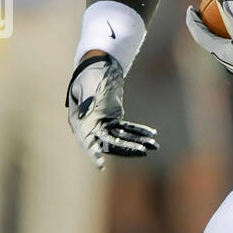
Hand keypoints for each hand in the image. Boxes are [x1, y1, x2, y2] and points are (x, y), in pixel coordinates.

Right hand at [65, 53, 157, 169]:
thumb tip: (85, 113)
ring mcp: (102, 124)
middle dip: (126, 148)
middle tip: (142, 151)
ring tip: (153, 146)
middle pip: (109, 143)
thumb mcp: (86, 86)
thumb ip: (86, 100)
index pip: (86, 141)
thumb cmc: (89, 75)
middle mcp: (90, 127)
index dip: (93, 153)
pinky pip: (127, 129)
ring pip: (120, 138)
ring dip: (136, 142)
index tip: (101, 166)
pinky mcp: (113, 120)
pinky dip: (138, 132)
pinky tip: (151, 135)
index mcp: (80, 121)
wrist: (96, 67)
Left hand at [185, 0, 232, 95]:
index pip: (200, 35)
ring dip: (226, 40)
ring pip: (228, 52)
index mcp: (221, 52)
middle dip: (210, 31)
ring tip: (231, 30)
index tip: (191, 10)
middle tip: (211, 19)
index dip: (193, 21)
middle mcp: (227, 63)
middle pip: (213, 44)